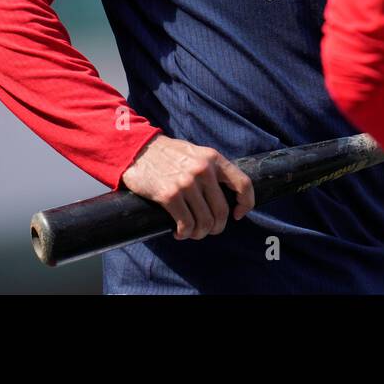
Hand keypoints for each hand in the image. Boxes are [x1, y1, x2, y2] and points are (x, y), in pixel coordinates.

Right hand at [120, 134, 255, 239]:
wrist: (137, 149)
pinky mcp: (170, 195)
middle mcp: (203, 170)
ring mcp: (187, 183)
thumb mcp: (196, 153)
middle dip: (216, 227)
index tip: (237, 214)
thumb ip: (211, 169)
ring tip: (191, 232)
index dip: (246, 203)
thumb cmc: (167, 154)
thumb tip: (225, 193)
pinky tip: (179, 232)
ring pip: (205, 221)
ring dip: (199, 233)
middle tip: (207, 230)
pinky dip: (184, 233)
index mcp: (213, 158)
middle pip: (222, 210)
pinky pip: (186, 224)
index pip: (243, 184)